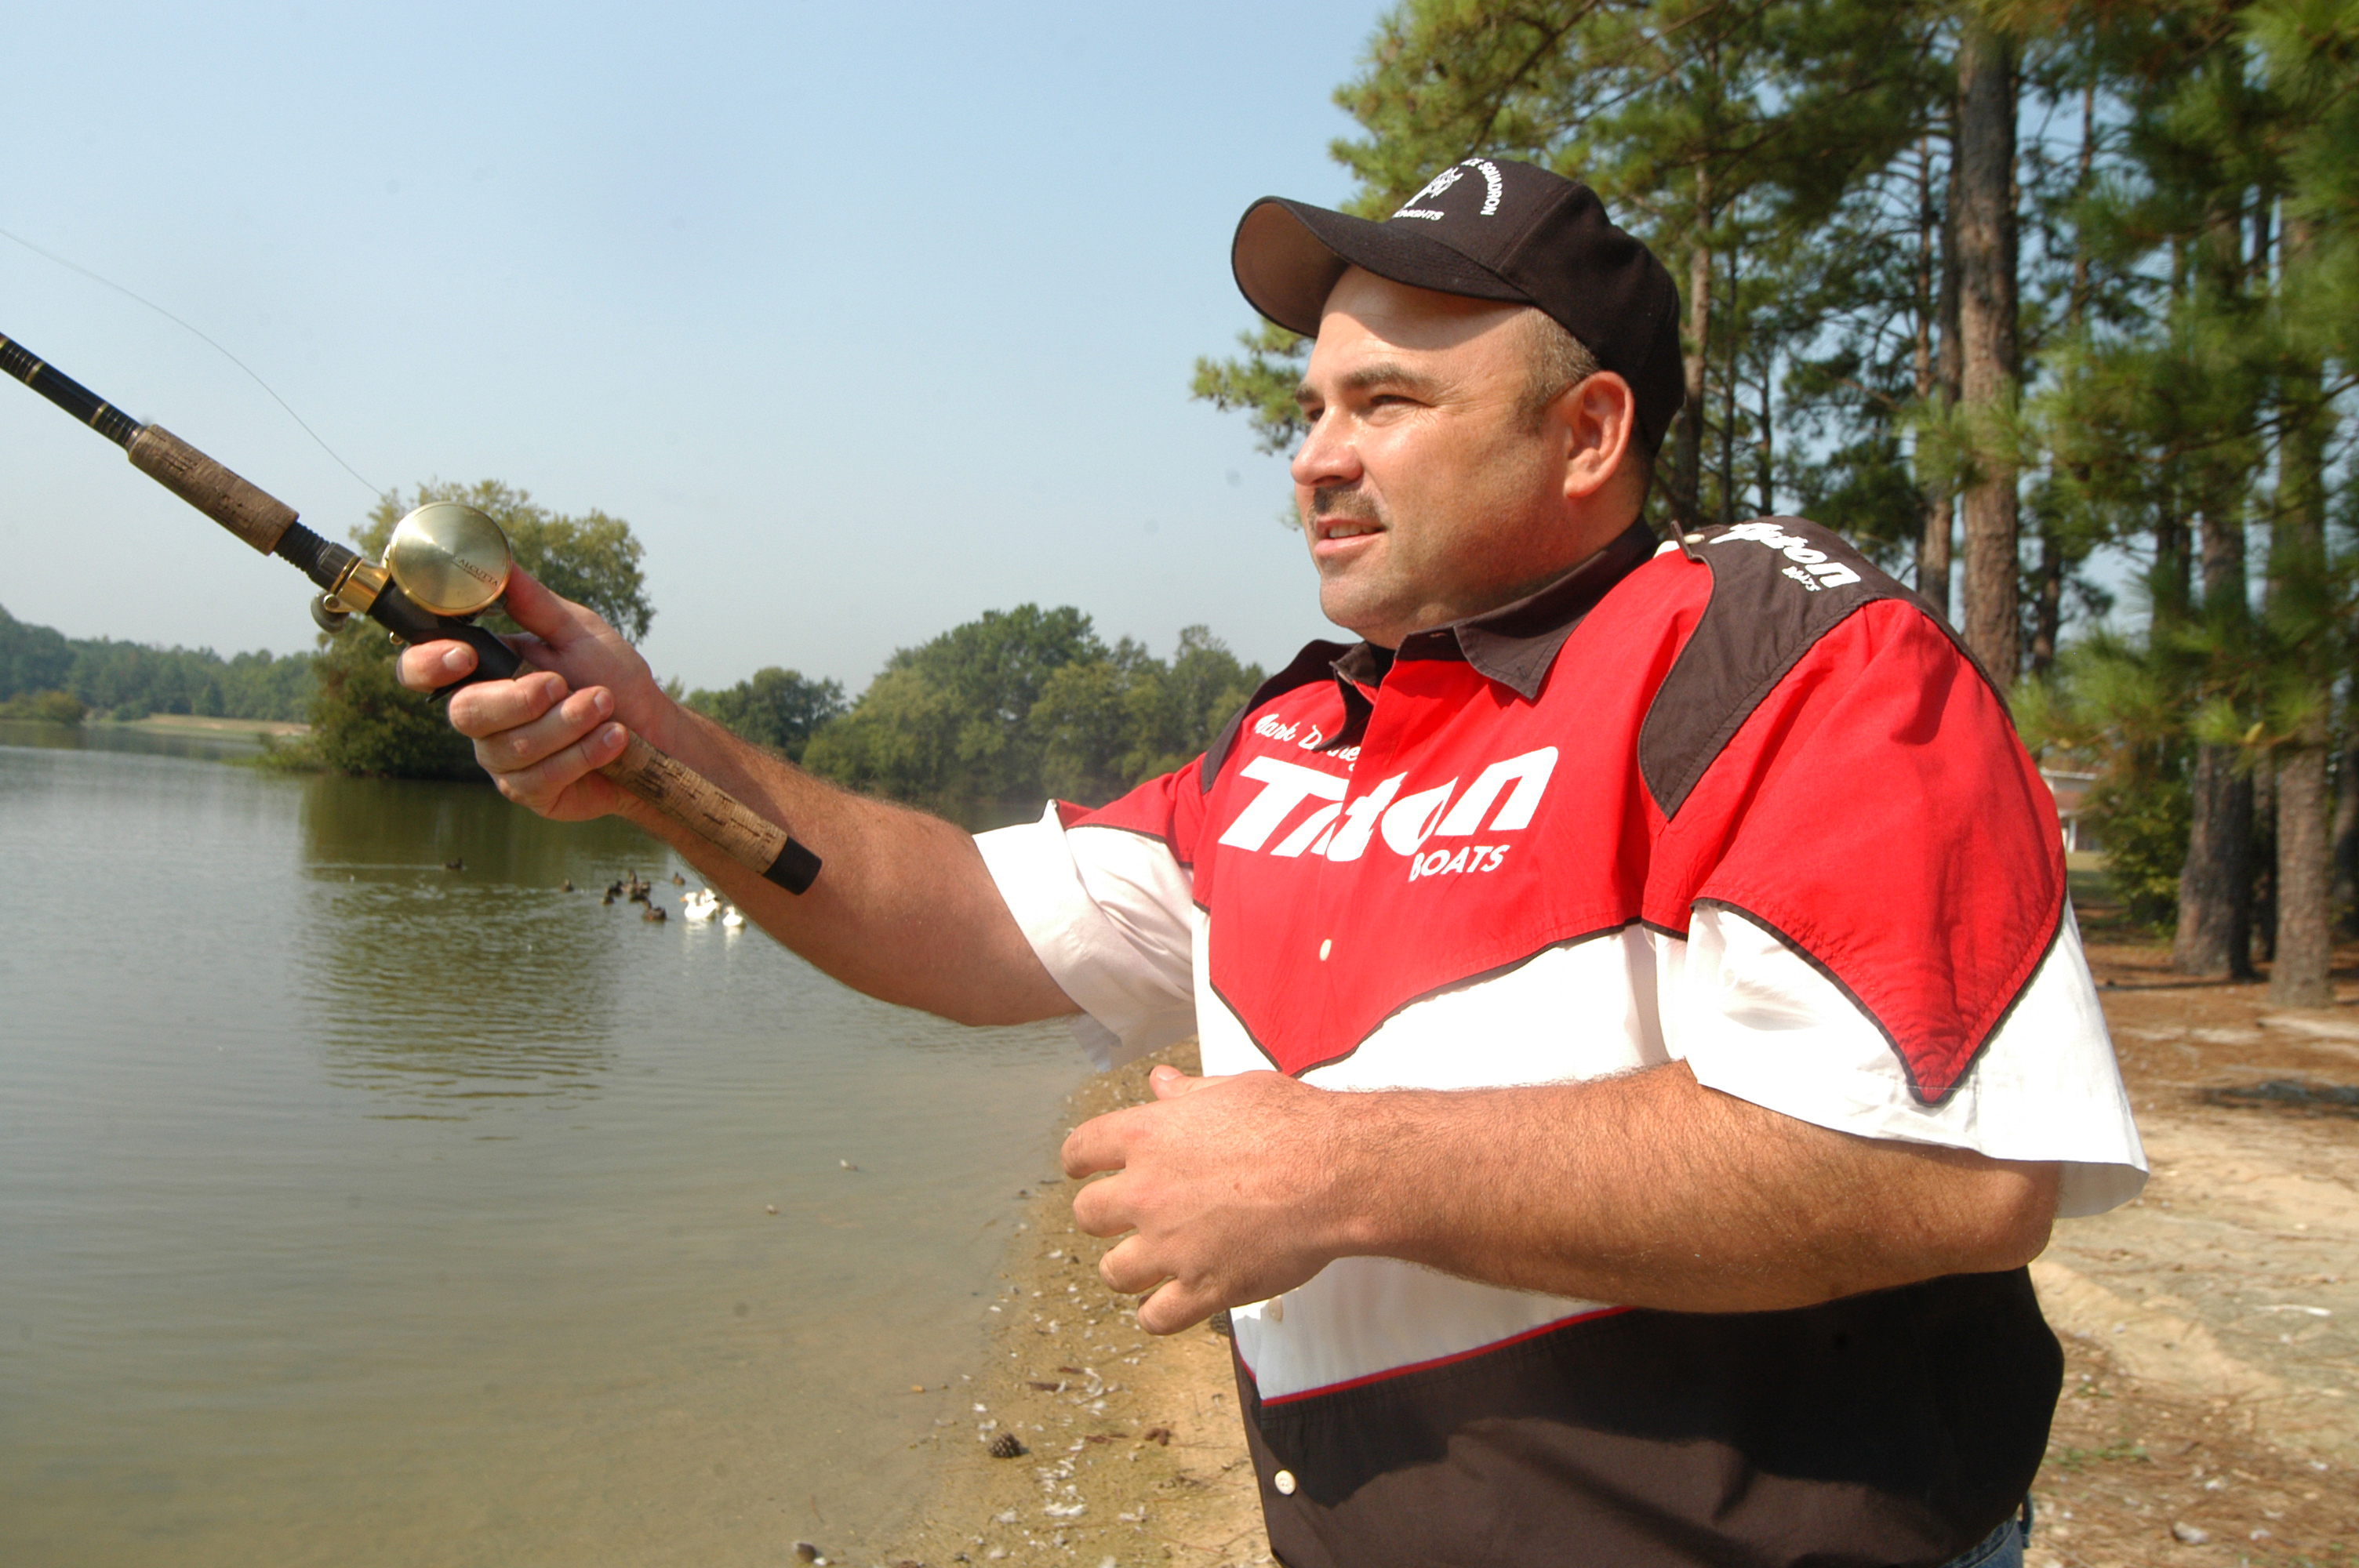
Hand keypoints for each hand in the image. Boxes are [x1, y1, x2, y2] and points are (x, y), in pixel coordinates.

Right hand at [394, 567, 668, 820]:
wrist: (656, 734)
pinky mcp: (529, 791)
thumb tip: (500, 561)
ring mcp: (502, 758)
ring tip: (606, 706)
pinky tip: (614, 738)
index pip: (422, 669)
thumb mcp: (577, 631)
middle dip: (519, 700)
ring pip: (511, 747)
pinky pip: (541, 777)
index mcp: (484, 671)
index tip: (463, 656)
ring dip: (567, 723)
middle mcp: (483, 715)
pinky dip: (584, 753)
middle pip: (466, 713)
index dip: (427, 665)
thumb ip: (534, 603)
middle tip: (563, 684)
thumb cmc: (614, 678)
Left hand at [1063, 1066, 1356, 1334]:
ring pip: (1115, 1272)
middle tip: (1128, 1217)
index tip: (1085, 1169)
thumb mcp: (1234, 1090)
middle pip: (1088, 1215)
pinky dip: (1158, 1315)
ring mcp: (1172, 1245)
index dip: (1080, 1161)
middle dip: (1104, 1217)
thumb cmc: (1294, 1124)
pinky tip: (1169, 1305)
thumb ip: (1189, 1093)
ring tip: (1148, 1265)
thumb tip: (1160, 1082)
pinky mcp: (1203, 1288)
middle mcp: (1147, 1192)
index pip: (1081, 1150)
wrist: (1335, 1173)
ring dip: (1128, 1268)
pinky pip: (1156, 1318)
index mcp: (1148, 1136)